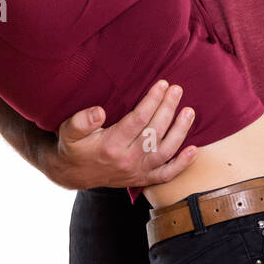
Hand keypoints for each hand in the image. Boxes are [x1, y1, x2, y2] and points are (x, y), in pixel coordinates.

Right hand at [52, 80, 197, 188]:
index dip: (152, 101)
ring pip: (165, 151)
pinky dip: (182, 165)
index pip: (138, 120)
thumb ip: (81, 121)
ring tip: (189, 111)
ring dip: (180, 131)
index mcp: (111, 145)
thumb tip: (98, 111)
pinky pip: (166, 175)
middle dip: (168, 108)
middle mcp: (127, 160)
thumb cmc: (72, 146)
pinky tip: (194, 150)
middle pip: (155, 132)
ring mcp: (137, 172)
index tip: (162, 84)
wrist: (72, 174)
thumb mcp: (69, 131)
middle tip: (176, 89)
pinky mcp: (142, 179)